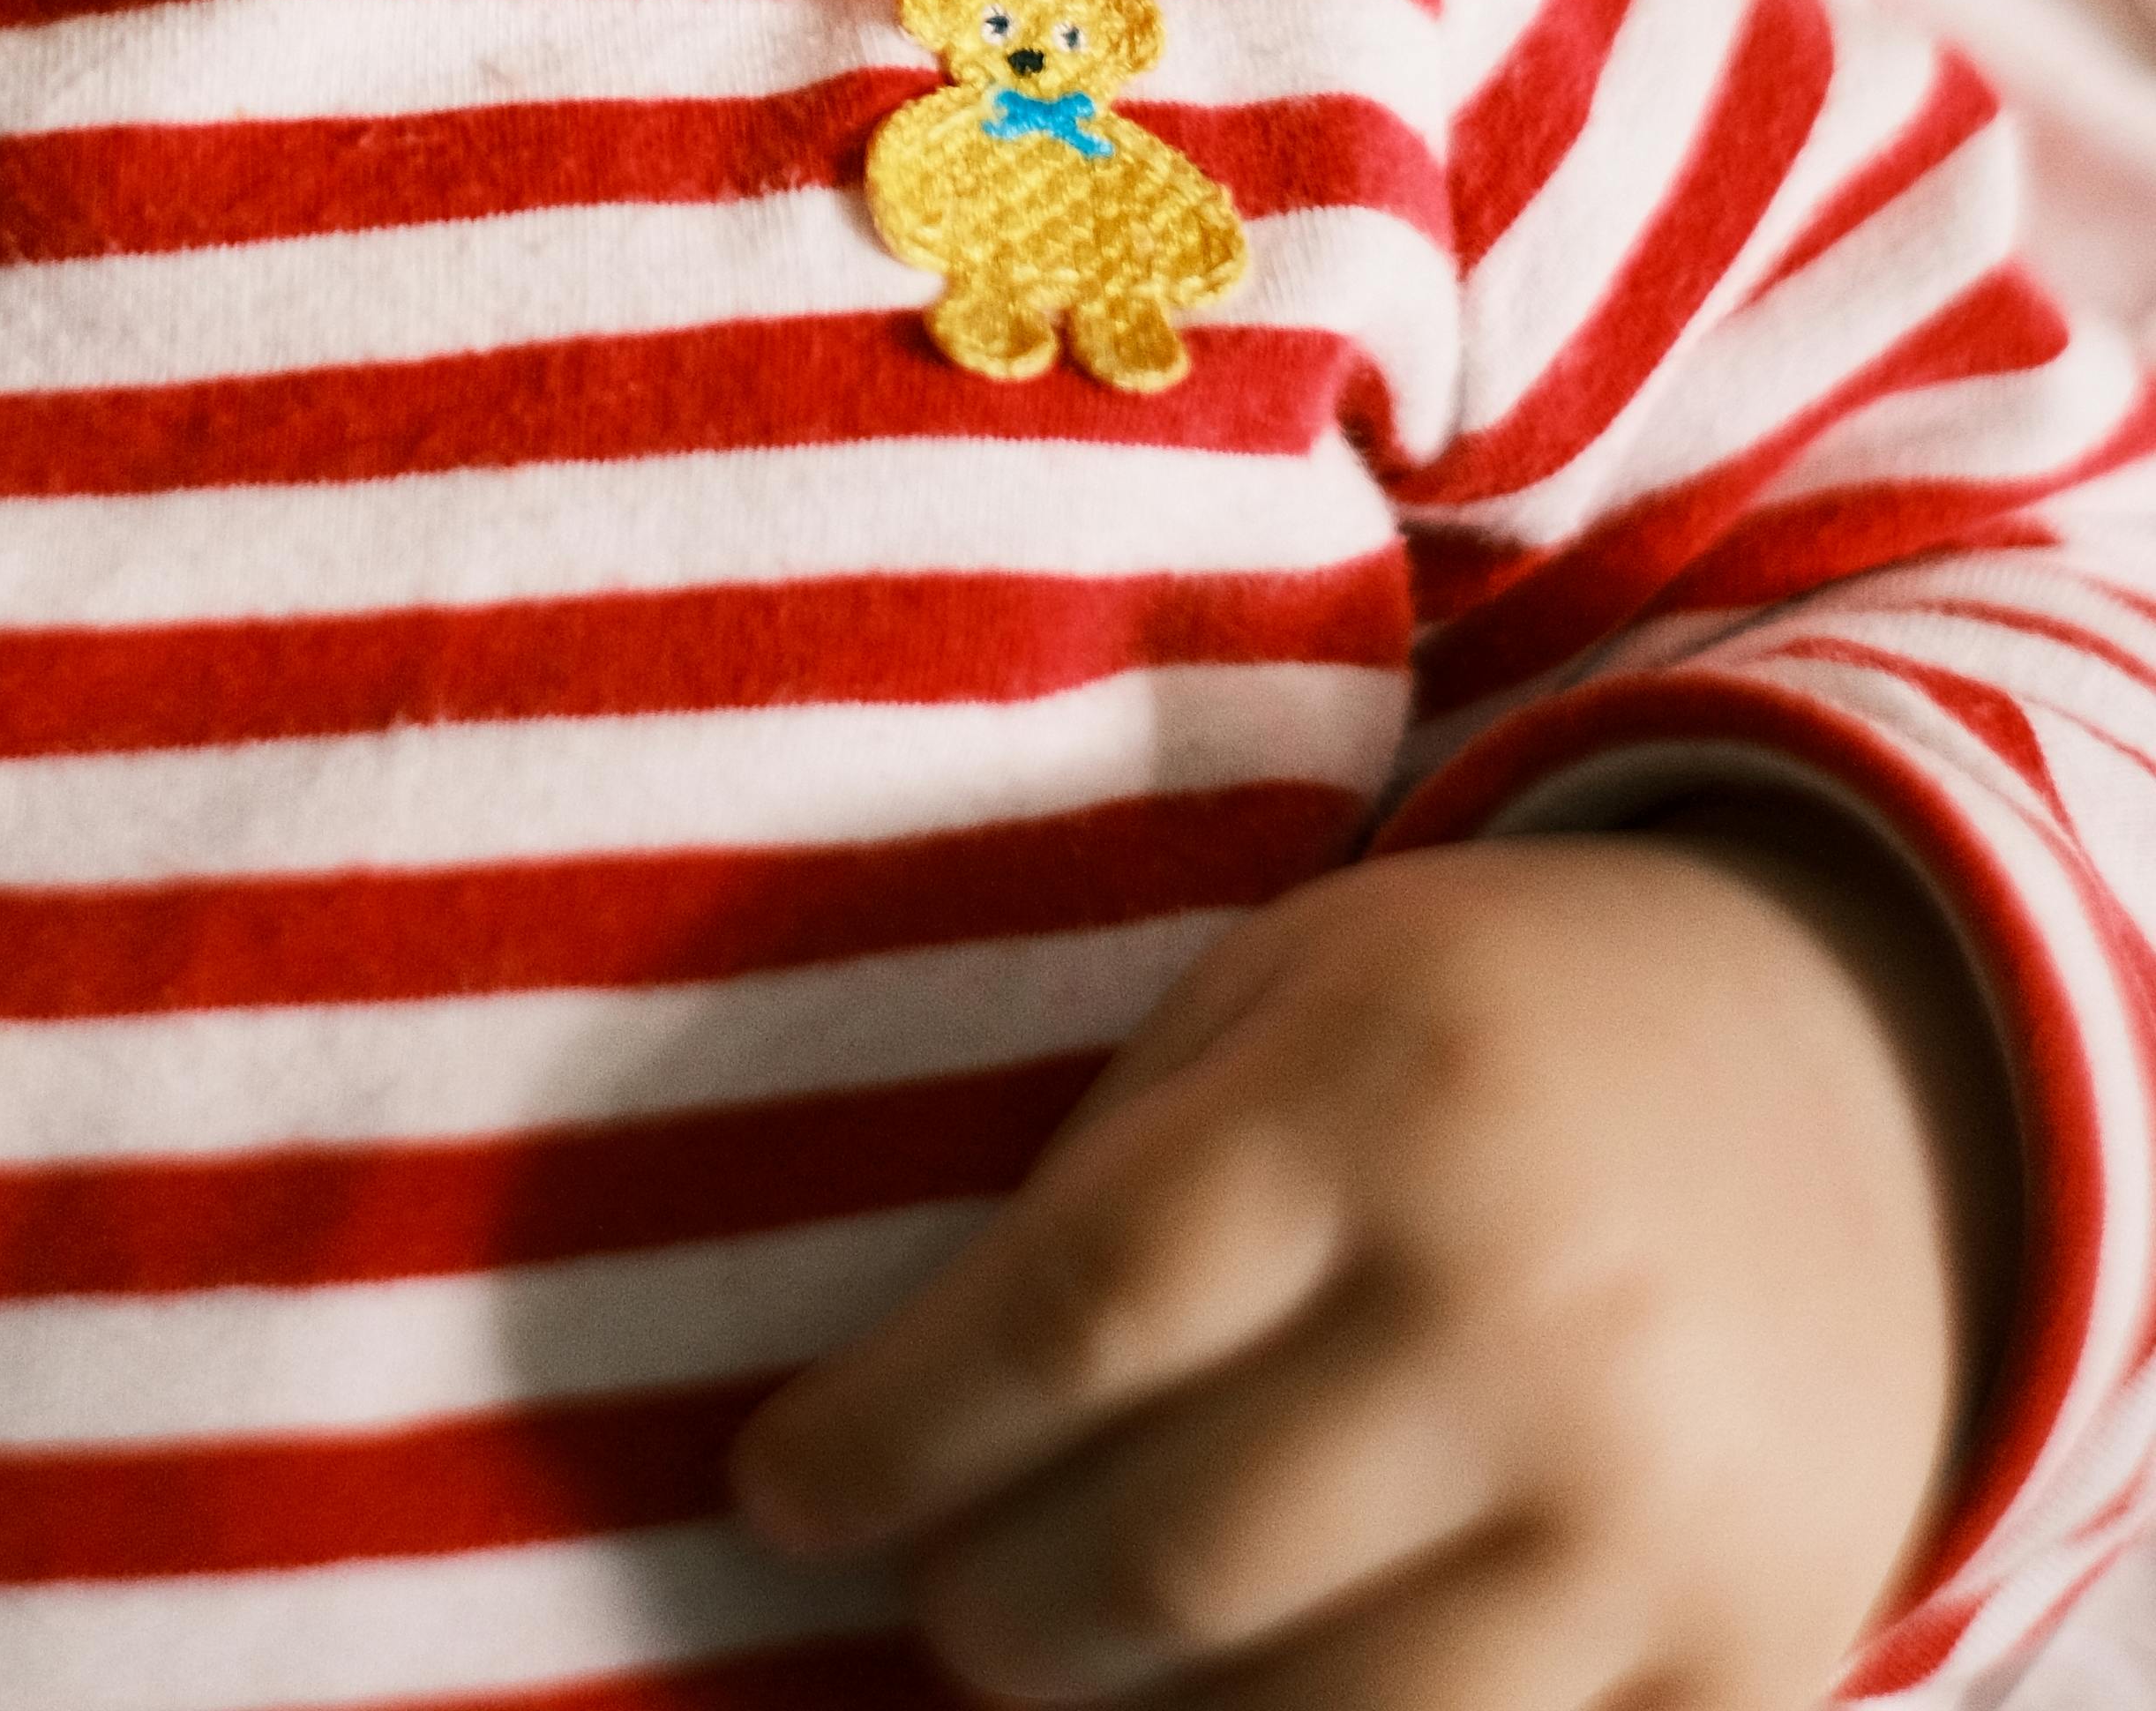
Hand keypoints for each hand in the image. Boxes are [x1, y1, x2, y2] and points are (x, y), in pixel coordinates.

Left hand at [732, 815, 2011, 1709]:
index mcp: (1387, 1100)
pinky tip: (1238, 1707)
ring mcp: (1650, 1520)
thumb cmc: (1485, 1027)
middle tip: (925, 1582)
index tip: (773, 1491)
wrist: (1859, 1080)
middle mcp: (1525, 1314)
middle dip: (981, 1606)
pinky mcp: (1743, 1668)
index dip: (886, 1436)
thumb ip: (1108, 1170)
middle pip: (1160, 1560)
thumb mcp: (1292, 993)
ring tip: (1064, 1654)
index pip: (1069, 1320)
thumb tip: (877, 1394)